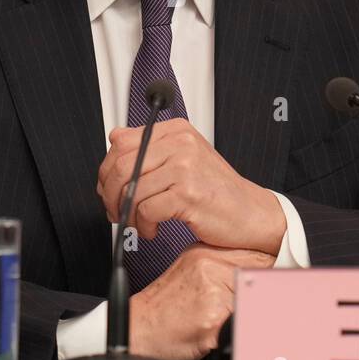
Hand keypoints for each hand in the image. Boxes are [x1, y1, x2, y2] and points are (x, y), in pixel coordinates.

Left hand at [97, 118, 286, 254]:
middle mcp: (180, 143)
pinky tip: (154, 229)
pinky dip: (144, 226)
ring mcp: (185, 167)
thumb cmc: (217, 190)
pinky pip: (146, 210)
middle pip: (121, 166)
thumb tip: (114, 138)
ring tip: (141, 223)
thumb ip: (150, 148)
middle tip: (116, 211)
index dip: (107, 171)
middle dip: (111, 195)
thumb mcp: (184, 159)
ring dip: (129, 215)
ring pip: (131, 190)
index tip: (108, 189)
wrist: (251, 213)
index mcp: (176, 131)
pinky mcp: (187, 193)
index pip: (122, 143)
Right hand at [128, 244, 275, 359]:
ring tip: (222, 322)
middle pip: (262, 273)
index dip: (270, 269)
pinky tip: (213, 334)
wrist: (138, 330)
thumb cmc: (165, 309)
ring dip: (247, 315)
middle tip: (256, 306)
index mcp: (205, 250)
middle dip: (264, 293)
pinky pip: (240, 324)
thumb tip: (260, 273)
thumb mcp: (192, 274)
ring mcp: (211, 287)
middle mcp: (208, 263)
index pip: (257, 252)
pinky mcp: (211, 314)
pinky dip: (233, 334)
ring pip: (254, 299)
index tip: (276, 280)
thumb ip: (223, 268)